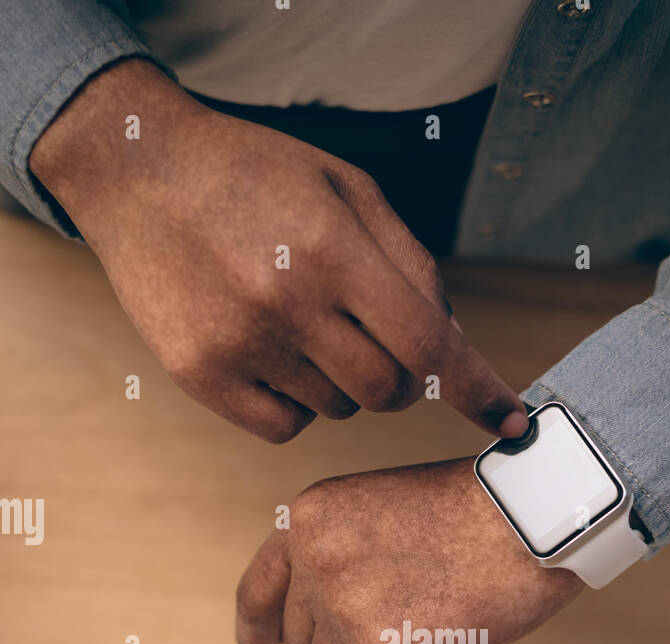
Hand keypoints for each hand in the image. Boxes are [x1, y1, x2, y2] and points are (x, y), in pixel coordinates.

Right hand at [30, 60, 527, 443]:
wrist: (138, 172)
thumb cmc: (257, 176)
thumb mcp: (345, 187)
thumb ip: (409, 262)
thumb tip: (454, 341)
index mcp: (332, 246)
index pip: (429, 343)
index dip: (477, 388)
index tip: (512, 423)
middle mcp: (286, 300)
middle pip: (388, 391)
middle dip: (399, 376)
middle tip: (369, 335)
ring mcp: (240, 344)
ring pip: (338, 409)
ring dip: (341, 381)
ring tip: (300, 322)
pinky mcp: (201, 375)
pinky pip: (286, 427)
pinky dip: (296, 404)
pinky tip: (272, 354)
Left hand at [235, 458, 581, 643]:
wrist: (534, 517)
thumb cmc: (480, 514)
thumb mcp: (386, 514)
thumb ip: (346, 561)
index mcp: (309, 518)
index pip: (257, 591)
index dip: (255, 637)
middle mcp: (315, 560)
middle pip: (304, 642)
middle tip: (402, 639)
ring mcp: (344, 605)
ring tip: (430, 641)